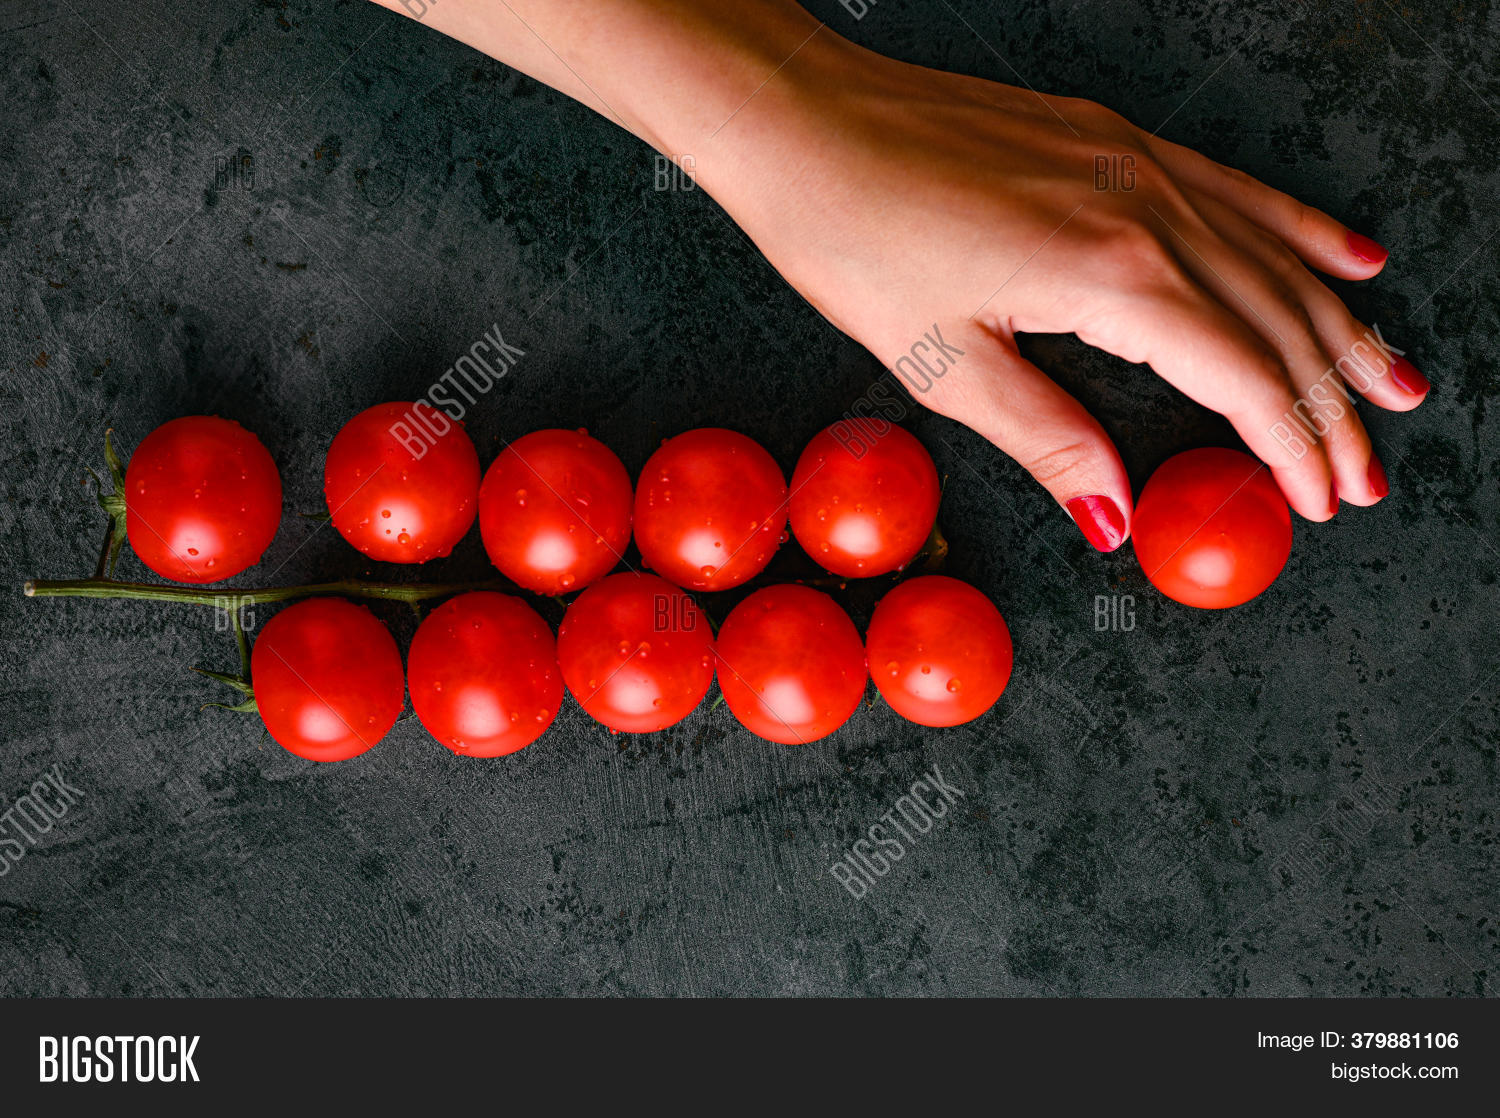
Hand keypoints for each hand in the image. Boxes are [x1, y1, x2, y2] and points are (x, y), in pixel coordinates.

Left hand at [691, 31, 1427, 548]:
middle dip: (1331, 405)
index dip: (1292, 446)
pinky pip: (1239, 191)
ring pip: (1275, 254)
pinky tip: (1349, 255)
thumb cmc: (854, 236)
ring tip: (1391, 383)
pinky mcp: (1115, 141)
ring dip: (1338, 326)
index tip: (1321, 499)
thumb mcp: (945, 364)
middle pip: (1277, 319)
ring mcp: (1138, 164)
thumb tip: (1117, 513)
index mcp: (1111, 274)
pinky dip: (1301, 229)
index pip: (1242, 376)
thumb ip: (1048, 440)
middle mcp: (1147, 208)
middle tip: (1367, 472)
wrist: (806, 123)